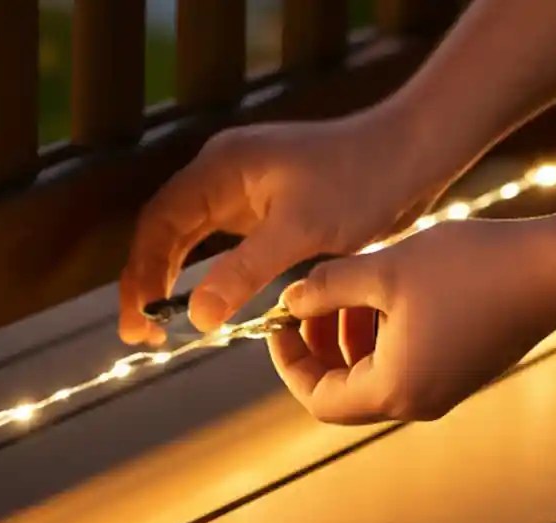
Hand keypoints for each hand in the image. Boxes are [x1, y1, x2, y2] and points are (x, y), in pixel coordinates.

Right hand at [118, 105, 455, 345]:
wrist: (414, 152)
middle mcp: (221, 171)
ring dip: (169, 280)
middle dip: (146, 283)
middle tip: (140, 336)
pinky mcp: (262, 204)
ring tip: (160, 329)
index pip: (159, 224)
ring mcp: (240, 187)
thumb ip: (244, 273)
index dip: (142, 275)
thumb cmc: (363, 182)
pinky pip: (216, 241)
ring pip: (186, 236)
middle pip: (163, 230)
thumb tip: (196, 318)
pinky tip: (202, 304)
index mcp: (220, 167)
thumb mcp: (302, 233)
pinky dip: (203, 274)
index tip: (140, 323)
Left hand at [268, 219, 555, 423]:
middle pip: (342, 391)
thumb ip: (326, 288)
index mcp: (394, 390)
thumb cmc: (469, 265)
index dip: (288, 360)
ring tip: (345, 288)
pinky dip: (380, 335)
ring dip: (347, 336)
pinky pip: (403, 363)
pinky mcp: (462, 370)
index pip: (317, 397)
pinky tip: (384, 291)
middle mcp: (419, 402)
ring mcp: (444, 389)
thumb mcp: (382, 268)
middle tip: (307, 302)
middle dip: (316, 346)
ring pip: (371, 374)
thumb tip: (288, 301)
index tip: (278, 320)